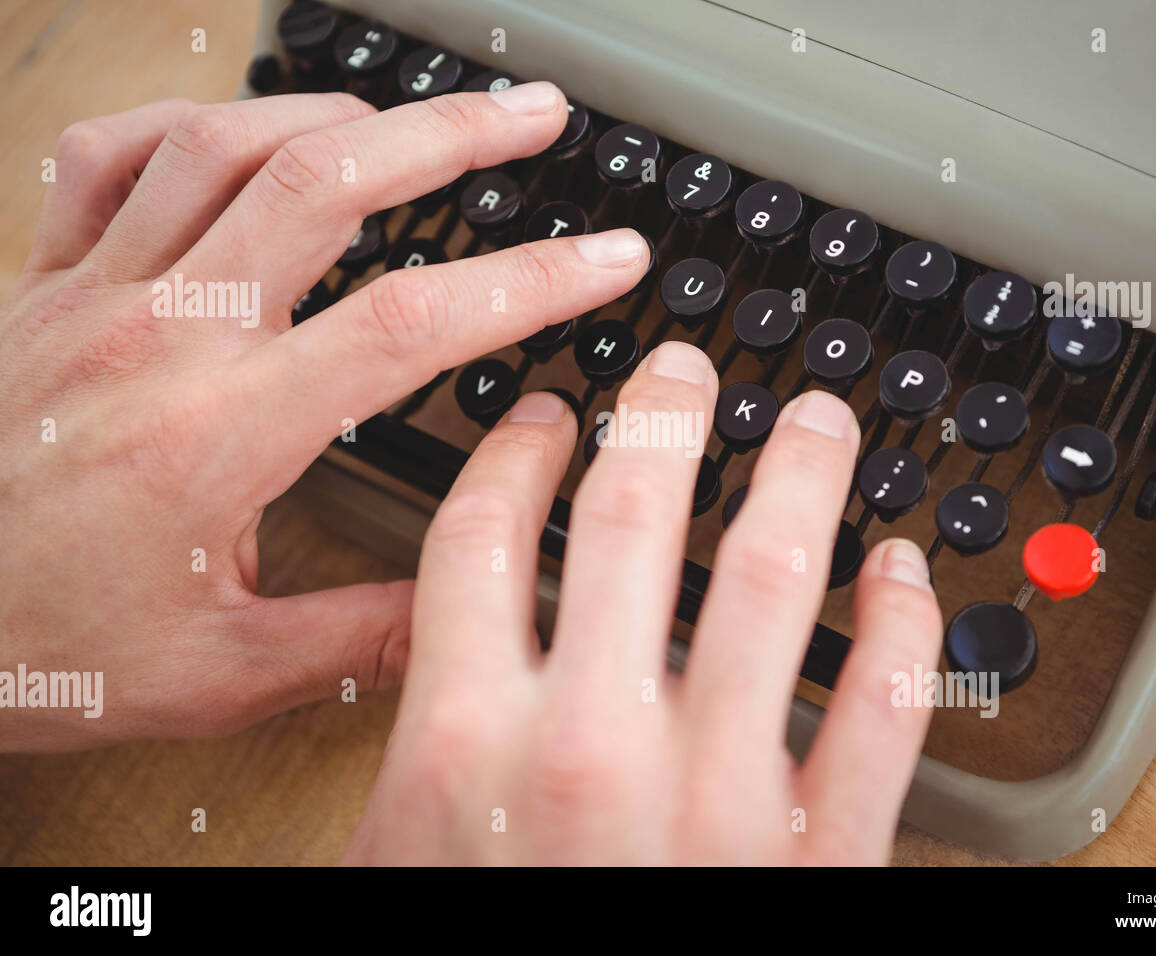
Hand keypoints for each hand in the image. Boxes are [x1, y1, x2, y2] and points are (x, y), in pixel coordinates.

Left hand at [0, 82, 648, 750]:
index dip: (527, 280)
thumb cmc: (37, 647)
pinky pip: (106, 159)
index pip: (408, 322)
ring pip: (222, 143)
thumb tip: (467, 610)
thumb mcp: (220, 675)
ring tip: (417, 118)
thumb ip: (359, 636)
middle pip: (325, 183)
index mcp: (220, 435)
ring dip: (337, 113)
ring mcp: (92, 298)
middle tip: (530, 119)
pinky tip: (243, 130)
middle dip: (451, 136)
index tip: (603, 259)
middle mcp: (160, 339)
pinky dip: (189, 122)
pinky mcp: (40, 288)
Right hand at [345, 343, 942, 864]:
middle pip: (631, 521)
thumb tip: (422, 652)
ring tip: (815, 419)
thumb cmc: (486, 951)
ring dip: (800, 479)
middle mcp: (593, 747)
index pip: (482, 538)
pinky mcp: (820, 857)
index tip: (546, 417)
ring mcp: (718, 797)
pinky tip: (903, 569)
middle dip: (662, 418)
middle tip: (688, 365)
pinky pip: (880, 713)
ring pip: (772, 583)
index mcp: (469, 740)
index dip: (515, 453)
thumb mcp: (392, 859)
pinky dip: (903, 629)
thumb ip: (414, 749)